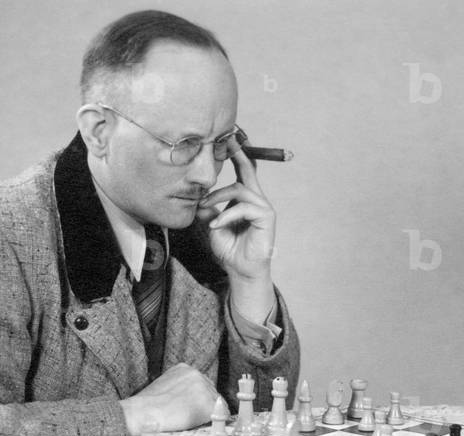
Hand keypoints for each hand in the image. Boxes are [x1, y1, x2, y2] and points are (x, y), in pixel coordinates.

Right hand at [119, 362, 220, 435]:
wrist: (141, 414)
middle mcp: (197, 374)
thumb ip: (178, 389)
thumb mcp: (162, 388)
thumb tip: (188, 401)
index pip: (202, 384)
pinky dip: (212, 423)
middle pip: (211, 393)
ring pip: (216, 405)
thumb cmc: (146, 407)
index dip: (197, 399)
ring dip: (207, 415)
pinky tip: (197, 426)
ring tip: (190, 423)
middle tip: (190, 418)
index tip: (191, 408)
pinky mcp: (207, 404)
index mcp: (184, 368)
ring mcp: (203, 389)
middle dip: (204, 406)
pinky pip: (219, 416)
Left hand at [197, 141, 275, 283]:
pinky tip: (215, 226)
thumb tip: (197, 196)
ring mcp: (263, 207)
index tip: (229, 137)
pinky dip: (226, 216)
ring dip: (218, 197)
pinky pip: (244, 207)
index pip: (242, 171)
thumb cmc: (229, 248)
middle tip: (228, 137)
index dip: (236, 154)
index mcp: (244, 198)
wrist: (241, 270)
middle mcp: (256, 199)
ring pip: (239, 189)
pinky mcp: (266, 217)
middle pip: (248, 169)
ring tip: (204, 209)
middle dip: (238, 152)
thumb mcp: (212, 224)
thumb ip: (208, 208)